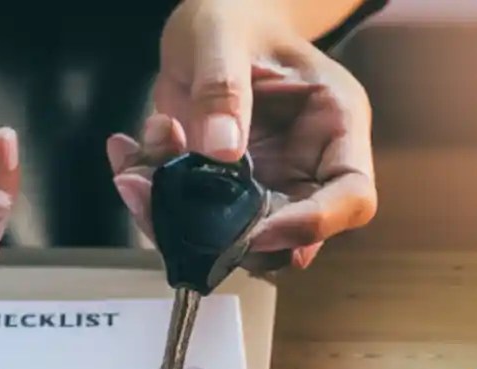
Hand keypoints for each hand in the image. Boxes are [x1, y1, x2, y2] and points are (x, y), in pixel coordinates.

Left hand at [108, 0, 376, 268]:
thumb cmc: (234, 17)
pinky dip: (150, 198)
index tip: (255, 230)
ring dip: (173, 217)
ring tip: (133, 170)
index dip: (311, 227)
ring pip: (229, 238)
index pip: (351, 199)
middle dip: (220, 233)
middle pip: (286, 239)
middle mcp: (303, 167)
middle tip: (155, 193)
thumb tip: (221, 152)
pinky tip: (126, 153)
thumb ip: (222, 88)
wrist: (211, 21)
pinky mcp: (220, 192)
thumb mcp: (221, 36)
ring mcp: (263, 185)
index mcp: (333, 126)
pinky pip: (188, 217)